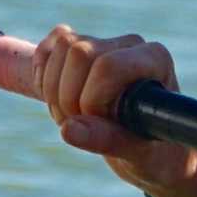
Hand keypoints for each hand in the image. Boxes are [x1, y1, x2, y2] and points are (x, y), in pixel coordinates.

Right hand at [29, 25, 196, 196]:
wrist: (151, 152)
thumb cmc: (153, 153)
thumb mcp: (136, 153)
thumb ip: (107, 140)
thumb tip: (68, 130)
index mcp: (154, 60)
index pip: (107, 66)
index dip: (91, 100)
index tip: (102, 125)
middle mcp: (131, 44)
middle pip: (78, 52)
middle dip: (68, 98)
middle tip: (82, 127)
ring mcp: (103, 43)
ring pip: (59, 47)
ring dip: (53, 92)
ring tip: (74, 119)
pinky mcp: (79, 48)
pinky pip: (47, 49)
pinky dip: (41, 77)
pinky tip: (57, 101)